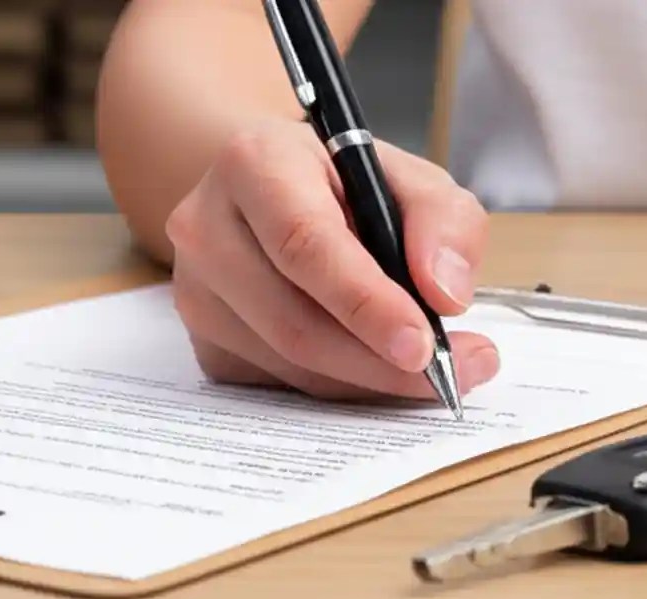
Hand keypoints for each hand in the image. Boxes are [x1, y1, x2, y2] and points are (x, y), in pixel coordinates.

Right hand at [165, 119, 498, 400]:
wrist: (268, 193)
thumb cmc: (342, 183)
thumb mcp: (408, 177)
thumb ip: (442, 221)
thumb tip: (446, 295)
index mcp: (254, 163)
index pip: (304, 243)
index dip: (364, 301)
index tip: (422, 345)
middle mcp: (207, 227)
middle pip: (292, 320)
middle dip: (378, 362)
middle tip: (452, 374)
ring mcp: (194, 292)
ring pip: (288, 364)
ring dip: (366, 381)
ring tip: (431, 373)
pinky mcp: (203, 341)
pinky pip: (277, 386)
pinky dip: (339, 388)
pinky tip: (376, 368)